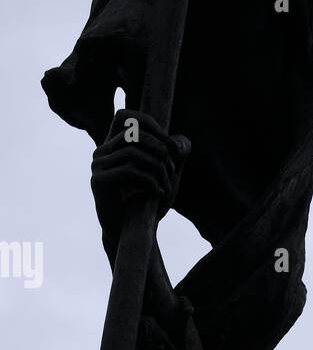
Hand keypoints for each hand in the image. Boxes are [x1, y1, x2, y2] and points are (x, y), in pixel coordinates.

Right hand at [91, 109, 189, 237]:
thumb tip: (179, 144)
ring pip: (133, 152)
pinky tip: (158, 194)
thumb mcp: (165, 173)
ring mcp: (97, 166)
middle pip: (134, 133)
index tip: (170, 146)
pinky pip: (129, 170)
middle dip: (159, 150)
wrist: (130, 233)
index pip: (125, 116)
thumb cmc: (147, 202)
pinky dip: (150, 181)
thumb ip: (174, 153)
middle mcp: (101, 152)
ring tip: (166, 186)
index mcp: (113, 146)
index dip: (150, 124)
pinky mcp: (98, 182)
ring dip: (157, 168)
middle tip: (170, 169)